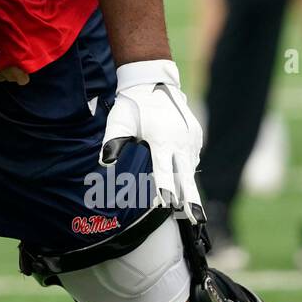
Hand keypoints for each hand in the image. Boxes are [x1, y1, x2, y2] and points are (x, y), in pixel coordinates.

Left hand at [100, 60, 204, 220]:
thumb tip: (104, 162)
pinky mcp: (196, 134)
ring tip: (192, 212)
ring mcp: (191, 137)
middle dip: (191, 200)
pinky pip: (193, 157)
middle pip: (186, 176)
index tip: (169, 206)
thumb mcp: (118, 120)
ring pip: (190, 168)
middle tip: (197, 220)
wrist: (153, 81)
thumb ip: (113, 141)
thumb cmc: (131, 104)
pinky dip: (188, 169)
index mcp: (160, 138)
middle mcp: (179, 140)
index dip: (167, 189)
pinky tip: (185, 183)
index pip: (164, 170)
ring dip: (190, 187)